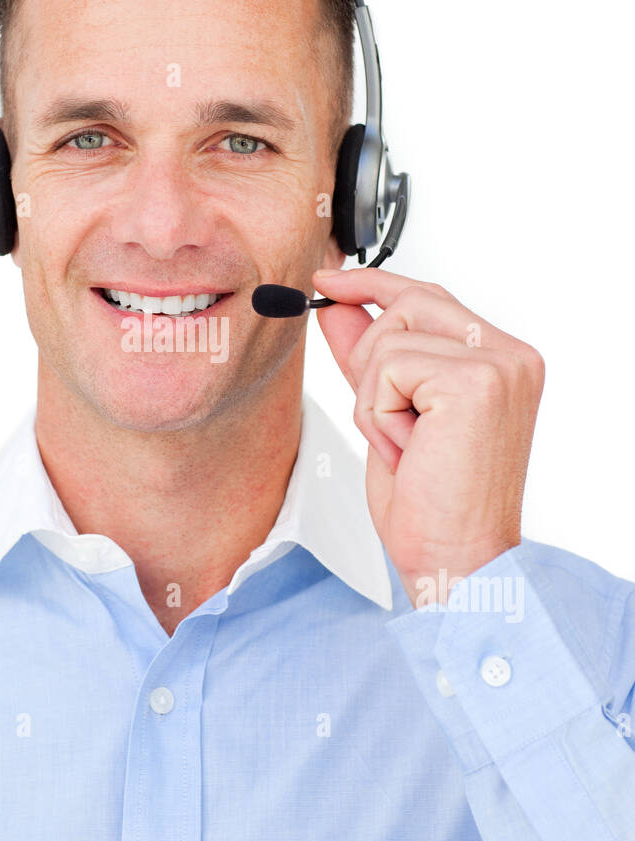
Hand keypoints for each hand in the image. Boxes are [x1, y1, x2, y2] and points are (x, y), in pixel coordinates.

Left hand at [313, 267, 544, 606]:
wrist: (454, 561)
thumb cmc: (432, 505)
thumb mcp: (388, 414)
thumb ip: (368, 357)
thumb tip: (338, 306)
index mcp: (502, 361)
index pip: (431, 297)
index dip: (374, 284)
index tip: (328, 279)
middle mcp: (511, 356)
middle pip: (409, 303)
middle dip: (370, 362)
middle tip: (385, 424)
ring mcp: (499, 364)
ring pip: (390, 339)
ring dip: (375, 399)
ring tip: (407, 445)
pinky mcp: (476, 381)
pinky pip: (389, 367)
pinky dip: (379, 413)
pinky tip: (409, 449)